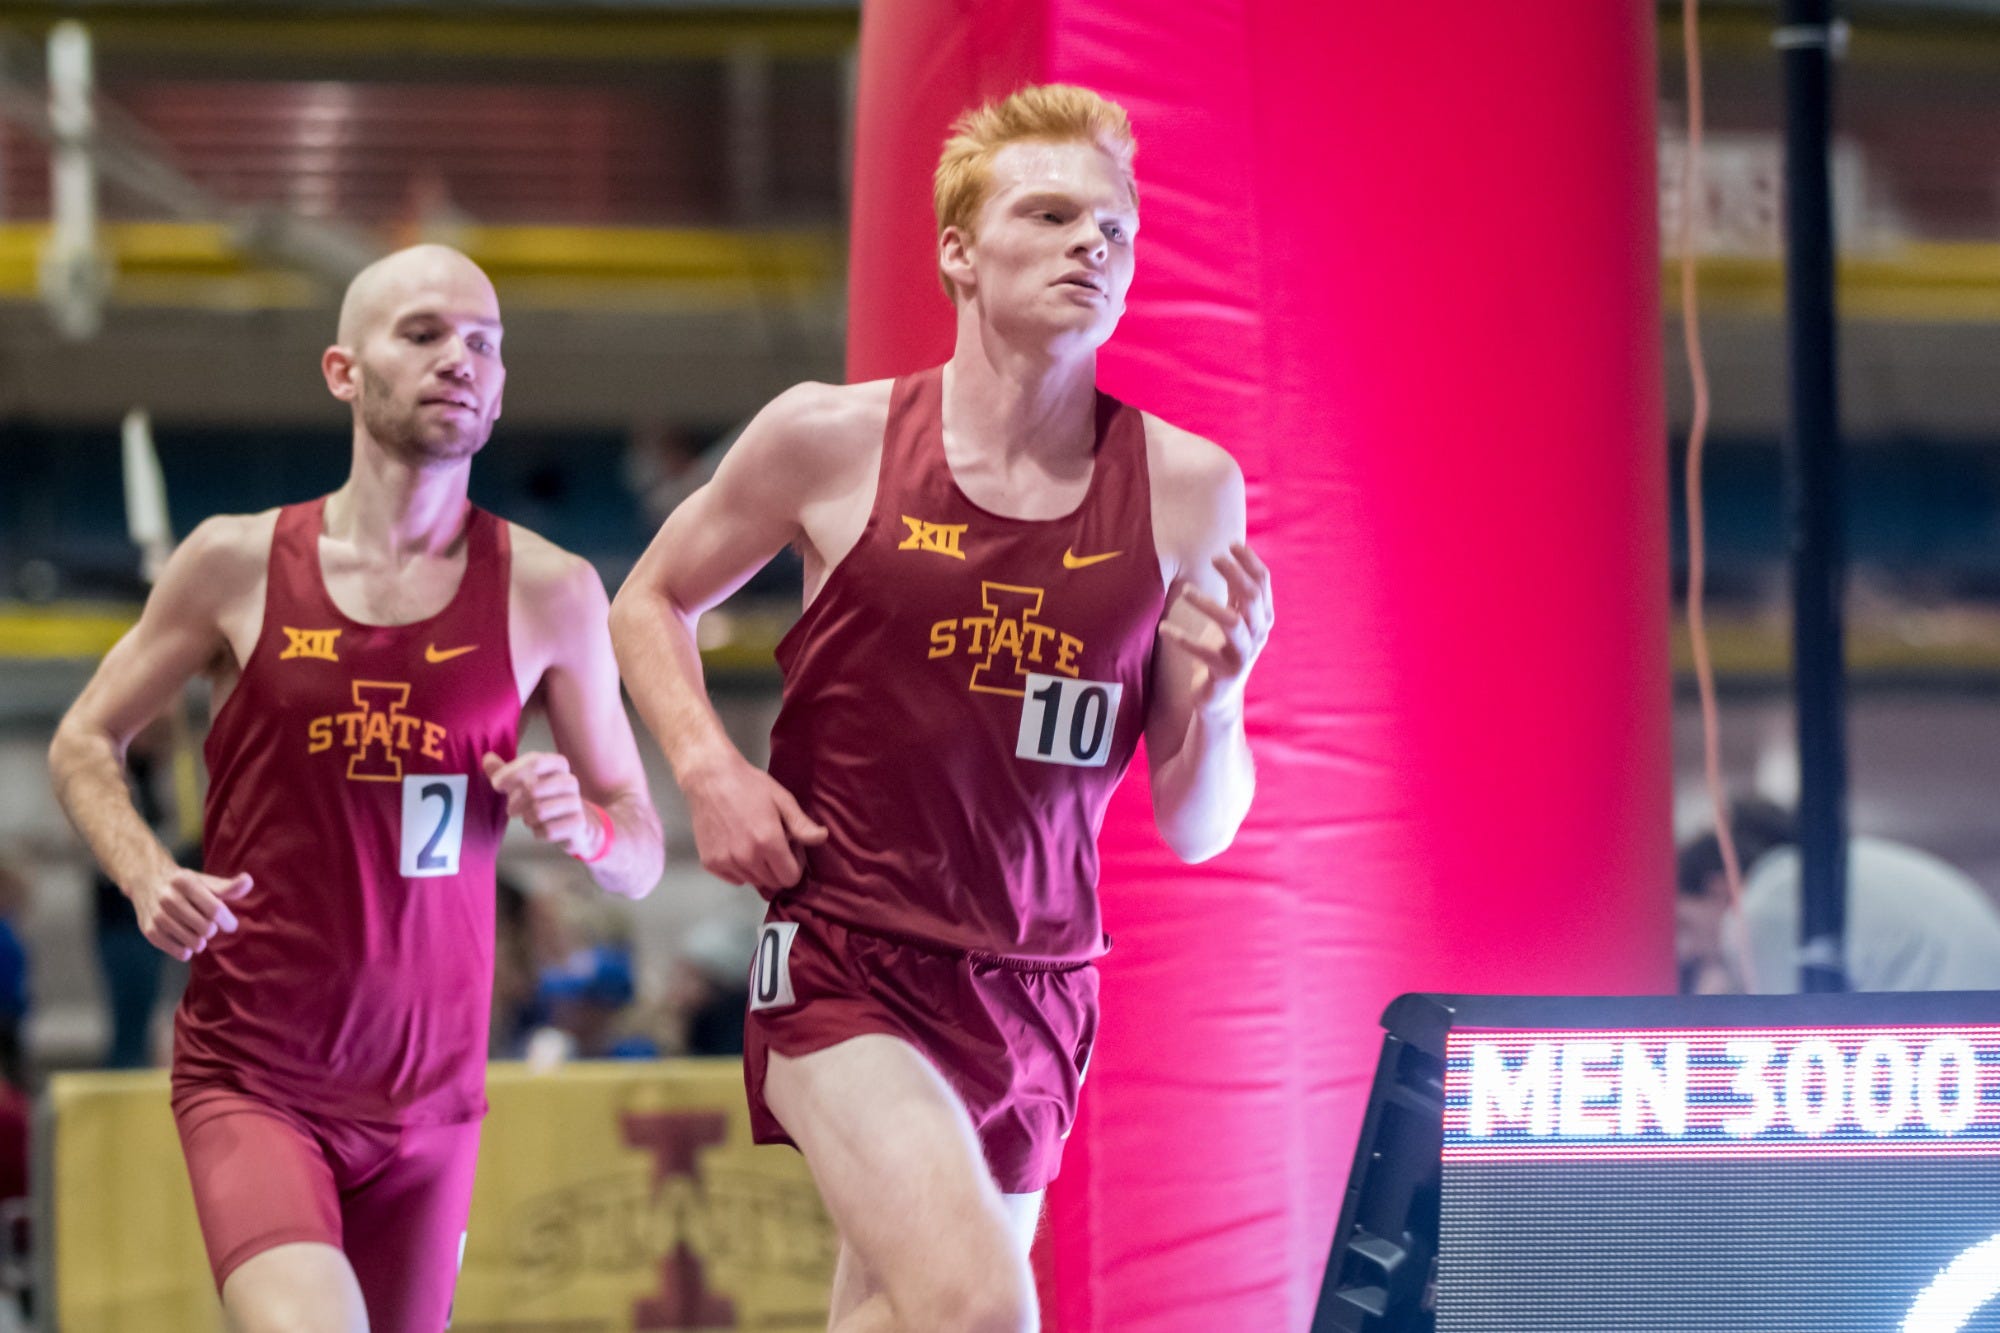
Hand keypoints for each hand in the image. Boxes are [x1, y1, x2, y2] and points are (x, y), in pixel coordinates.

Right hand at [132, 867, 250, 960]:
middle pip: (205, 928)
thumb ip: (227, 887)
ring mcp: (157, 916)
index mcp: (186, 883)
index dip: (227, 921)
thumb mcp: (204, 881)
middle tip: (208, 926)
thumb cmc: (183, 884)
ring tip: (197, 933)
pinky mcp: (149, 931)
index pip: (215, 910)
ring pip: (194, 942)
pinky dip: (187, 951)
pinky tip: (185, 941)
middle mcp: (169, 899)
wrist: (146, 880)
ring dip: (201, 942)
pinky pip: (179, 952)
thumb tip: (248, 882)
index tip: (230, 925)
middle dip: (212, 930)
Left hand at [483, 751, 601, 858]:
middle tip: (511, 810)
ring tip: (528, 819)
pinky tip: (542, 829)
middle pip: (533, 788)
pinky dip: (539, 833)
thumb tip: (487, 757)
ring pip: (539, 811)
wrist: (577, 825)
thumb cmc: (546, 800)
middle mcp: (570, 781)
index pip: (535, 761)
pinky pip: (548, 830)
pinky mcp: (578, 823)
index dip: (512, 772)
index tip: (497, 785)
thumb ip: (505, 771)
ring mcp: (576, 802)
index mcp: (558, 765)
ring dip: (527, 819)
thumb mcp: (525, 783)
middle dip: (515, 802)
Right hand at [681, 751, 827, 891]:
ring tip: (755, 841)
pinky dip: (740, 869)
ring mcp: (726, 862)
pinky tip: (738, 846)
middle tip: (773, 843)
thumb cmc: (749, 785)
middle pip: (773, 883)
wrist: (709, 778)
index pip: (790, 878)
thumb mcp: (782, 800)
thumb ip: (802, 825)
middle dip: (779, 867)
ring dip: (759, 868)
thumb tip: (822, 838)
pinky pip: (734, 879)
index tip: (790, 847)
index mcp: (768, 843)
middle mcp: (746, 858)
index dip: (796, 865)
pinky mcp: (710, 863)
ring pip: (754, 882)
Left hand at [1159, 541, 1273, 711]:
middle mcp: (1258, 634)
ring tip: (1184, 591)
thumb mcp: (1233, 618)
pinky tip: (1164, 628)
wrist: (1220, 697)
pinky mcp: (1226, 672)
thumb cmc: (1224, 649)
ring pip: (1232, 623)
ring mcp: (1244, 654)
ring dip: (1207, 604)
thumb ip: (1236, 593)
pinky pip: (1205, 653)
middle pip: (1251, 598)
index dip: (1250, 562)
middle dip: (1234, 574)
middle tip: (1213, 558)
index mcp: (1262, 617)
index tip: (1232, 544)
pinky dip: (1183, 640)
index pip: (1263, 583)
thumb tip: (1232, 555)